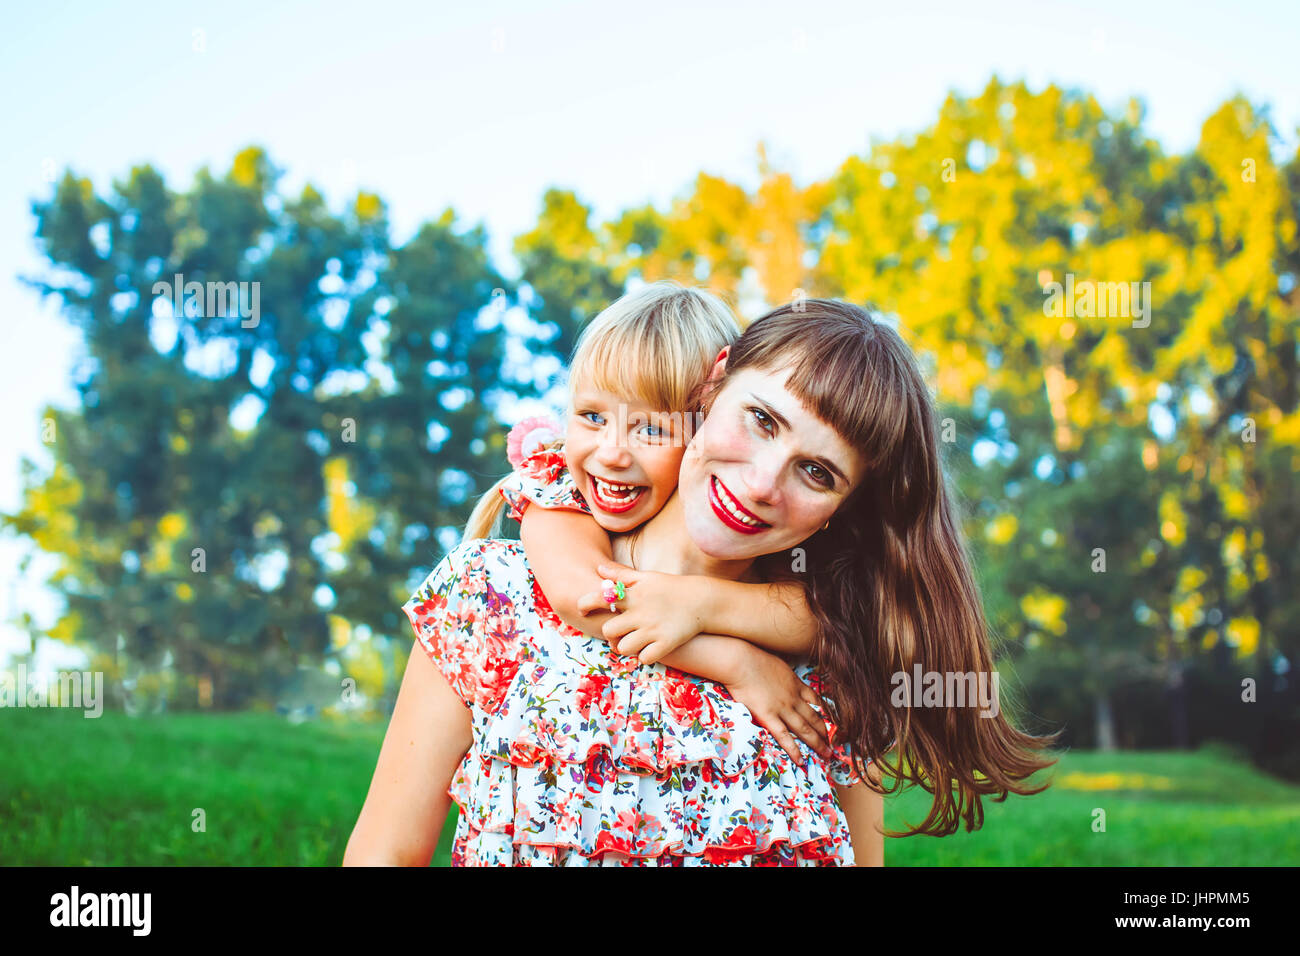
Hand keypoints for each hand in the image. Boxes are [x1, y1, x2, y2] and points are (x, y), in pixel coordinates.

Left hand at [575, 562, 706, 664]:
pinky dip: (644, 656)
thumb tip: (599, 568)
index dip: (585, 603)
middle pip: (608, 631)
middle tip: (618, 632)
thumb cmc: (670, 588)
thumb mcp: (646, 577)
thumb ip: (621, 575)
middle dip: (610, 633)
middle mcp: (641, 613)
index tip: (582, 608)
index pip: (600, 598)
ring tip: (633, 641)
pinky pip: (644, 658)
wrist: (702, 601)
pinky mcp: (666, 644)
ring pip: (623, 648)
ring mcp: (653, 630)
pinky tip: (649, 648)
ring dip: (626, 647)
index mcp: (634, 596)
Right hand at [723, 643, 832, 763]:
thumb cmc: (755, 659)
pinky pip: (784, 737)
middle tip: (835, 744)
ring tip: (826, 754)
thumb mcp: (778, 664)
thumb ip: (785, 675)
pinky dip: (794, 750)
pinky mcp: (768, 717)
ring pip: (805, 729)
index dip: (826, 713)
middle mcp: (794, 698)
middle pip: (815, 717)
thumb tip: (786, 677)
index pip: (817, 701)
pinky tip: (801, 760)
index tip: (833, 722)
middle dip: (826, 732)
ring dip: (817, 743)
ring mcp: (783, 708)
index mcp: (796, 684)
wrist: (741, 662)